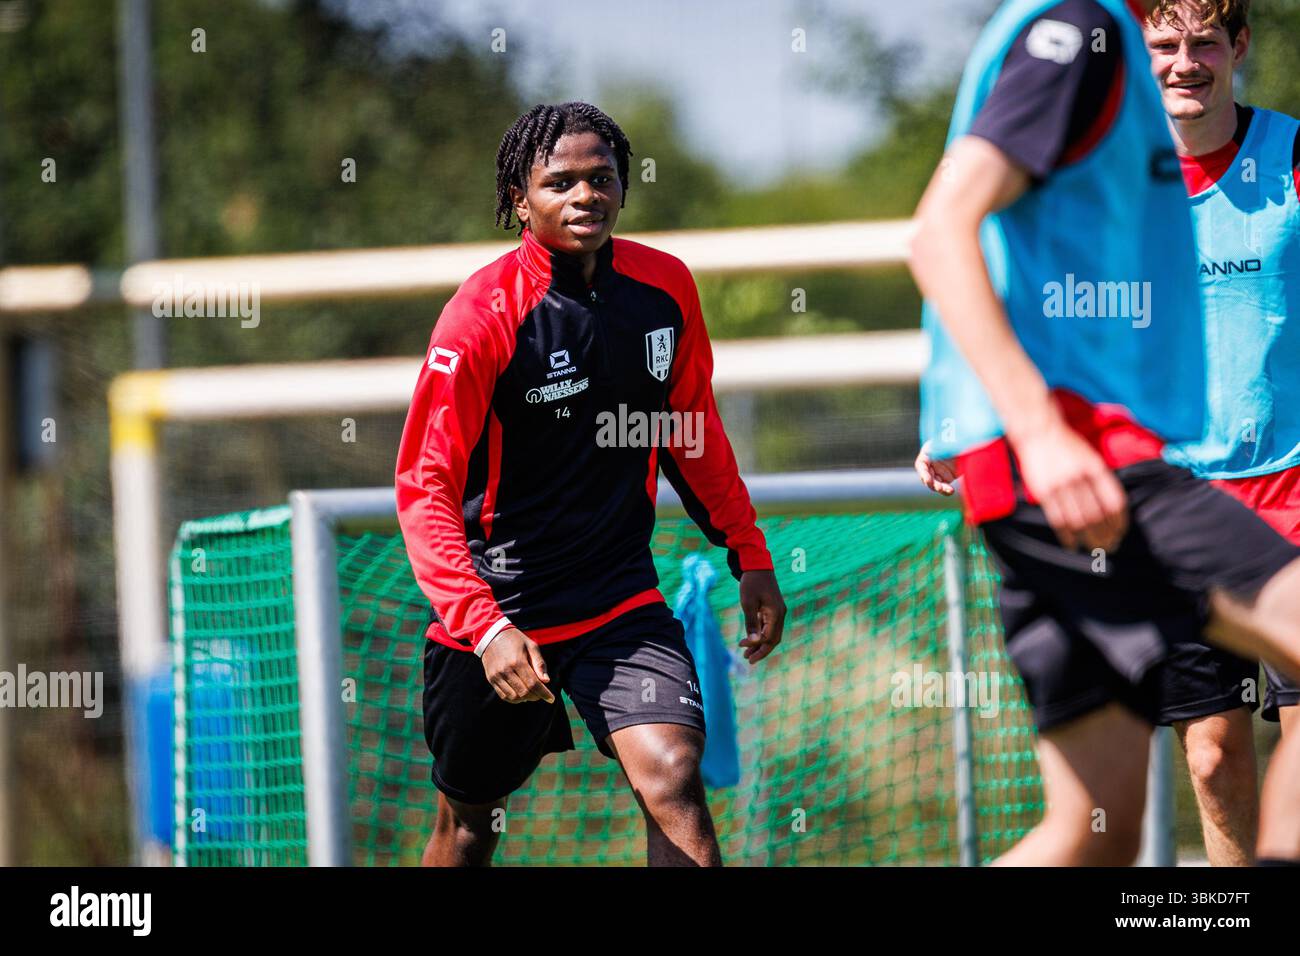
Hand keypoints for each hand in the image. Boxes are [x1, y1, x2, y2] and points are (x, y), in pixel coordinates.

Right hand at [480, 627, 554, 703]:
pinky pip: (503, 695)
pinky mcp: (491, 678)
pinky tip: (520, 695)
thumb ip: (539, 663)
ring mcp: (497, 675)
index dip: (544, 693)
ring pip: (513, 697)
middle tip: (541, 694)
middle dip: (536, 696)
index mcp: (518, 661)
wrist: (492, 635)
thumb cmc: (515, 640)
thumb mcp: (531, 646)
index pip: (533, 683)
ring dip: (525, 699)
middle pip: (524, 692)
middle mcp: (506, 670)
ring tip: (531, 694)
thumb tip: (546, 681)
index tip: (551, 699)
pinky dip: (514, 699)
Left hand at [738, 569, 785, 664]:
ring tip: (747, 654)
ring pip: (772, 634)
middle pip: (774, 639)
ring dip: (761, 644)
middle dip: (761, 651)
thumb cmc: (751, 583)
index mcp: (776, 613)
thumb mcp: (748, 603)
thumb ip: (751, 623)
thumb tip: (754, 641)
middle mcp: (780, 614)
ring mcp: (778, 612)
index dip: (755, 644)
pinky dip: (761, 635)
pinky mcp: (773, 609)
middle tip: (748, 660)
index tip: (740, 645)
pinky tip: (751, 639)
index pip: (768, 636)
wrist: (757, 565)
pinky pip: (769, 627)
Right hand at [915, 442, 957, 495]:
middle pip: (927, 477)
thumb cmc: (958, 440)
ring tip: (949, 490)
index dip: (923, 474)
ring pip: (935, 483)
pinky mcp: (947, 477)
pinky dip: (946, 490)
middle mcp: (931, 464)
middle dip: (932, 483)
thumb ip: (942, 450)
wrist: (969, 443)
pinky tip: (951, 491)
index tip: (928, 480)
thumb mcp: (949, 444)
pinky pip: (944, 486)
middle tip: (939, 487)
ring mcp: (939, 471)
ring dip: (940, 488)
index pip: (921, 465)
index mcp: (928, 453)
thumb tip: (937, 456)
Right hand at [1012, 420, 1128, 552]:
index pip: (1114, 502)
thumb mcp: (1091, 457)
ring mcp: (1060, 485)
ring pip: (1079, 521)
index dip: (1120, 522)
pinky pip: (1058, 519)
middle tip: (1110, 546)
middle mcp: (1080, 477)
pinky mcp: (1043, 491)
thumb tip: (1111, 512)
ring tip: (1093, 548)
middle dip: (1106, 535)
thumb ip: (1101, 480)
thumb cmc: (1068, 445)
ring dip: (1088, 538)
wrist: (1038, 431)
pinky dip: (1067, 536)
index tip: (1121, 533)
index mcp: (1096, 467)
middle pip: (1098, 515)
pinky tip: (1073, 544)